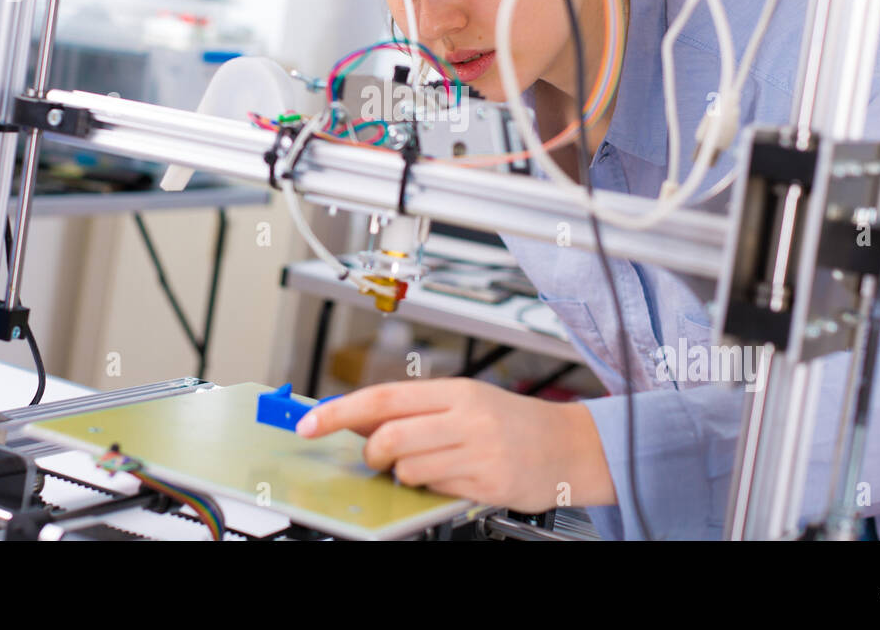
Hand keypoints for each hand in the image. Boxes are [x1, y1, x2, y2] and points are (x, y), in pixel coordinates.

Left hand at [296, 377, 615, 511]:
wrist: (570, 445)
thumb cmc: (512, 423)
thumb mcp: (464, 402)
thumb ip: (414, 410)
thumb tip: (358, 418)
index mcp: (455, 391)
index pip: (382, 398)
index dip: (338, 412)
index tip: (309, 424)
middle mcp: (465, 417)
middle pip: (390, 436)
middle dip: (371, 453)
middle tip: (376, 457)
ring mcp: (477, 452)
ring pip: (408, 467)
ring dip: (402, 473)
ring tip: (423, 466)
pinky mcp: (487, 483)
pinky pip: (436, 489)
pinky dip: (430, 487)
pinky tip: (449, 477)